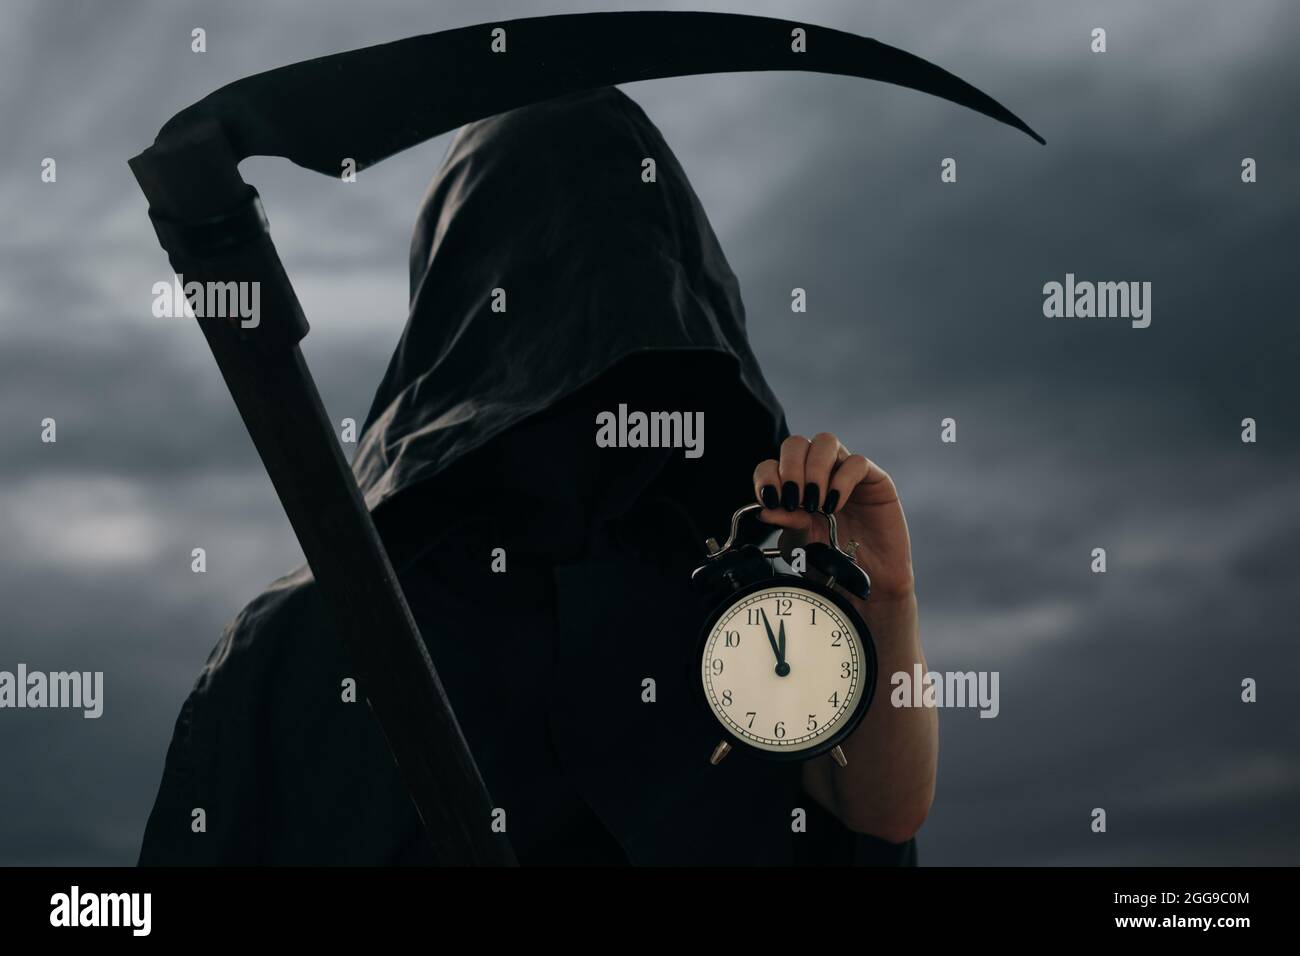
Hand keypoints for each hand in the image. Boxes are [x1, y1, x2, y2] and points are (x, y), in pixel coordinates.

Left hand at [752, 432, 914, 602]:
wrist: (868, 578)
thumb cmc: (832, 558)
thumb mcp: (801, 543)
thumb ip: (787, 522)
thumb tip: (765, 509)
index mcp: (793, 484)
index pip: (772, 464)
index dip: (767, 477)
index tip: (770, 500)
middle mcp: (817, 472)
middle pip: (796, 444)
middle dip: (790, 468)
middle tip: (794, 499)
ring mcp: (844, 471)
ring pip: (825, 442)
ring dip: (814, 469)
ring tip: (815, 502)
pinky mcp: (873, 479)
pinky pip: (856, 462)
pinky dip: (842, 481)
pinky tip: (835, 505)